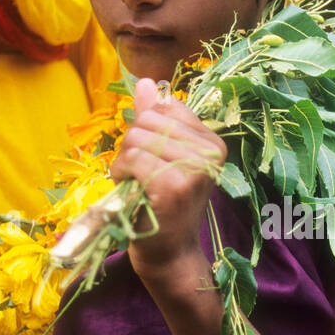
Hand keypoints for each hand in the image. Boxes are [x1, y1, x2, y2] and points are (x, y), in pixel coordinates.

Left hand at [110, 78, 225, 283]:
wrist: (168, 252)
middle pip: (148, 120)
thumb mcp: (163, 157)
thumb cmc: (163, 205)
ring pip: (137, 138)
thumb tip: (146, 81)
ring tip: (134, 184)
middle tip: (139, 175)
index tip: (152, 159)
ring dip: (124, 161)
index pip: (166, 107)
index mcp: (213, 141)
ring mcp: (196, 169)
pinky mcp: (175, 185)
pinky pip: (133, 158)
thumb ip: (154, 119)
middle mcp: (211, 152)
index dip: (147, 130)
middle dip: (132, 146)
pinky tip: (129, 190)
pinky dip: (121, 173)